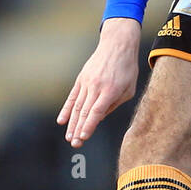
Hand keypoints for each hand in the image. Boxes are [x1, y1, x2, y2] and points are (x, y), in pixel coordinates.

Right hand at [58, 18, 141, 147]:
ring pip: (77, 106)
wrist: (117, 45)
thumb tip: (98, 118)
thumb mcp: (128, 89)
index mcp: (110, 90)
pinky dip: (66, 109)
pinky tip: (62, 121)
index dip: (89, 126)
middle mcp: (96, 87)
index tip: (83, 138)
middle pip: (84, 112)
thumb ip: (114, 105)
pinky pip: (72, 97)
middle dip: (79, 130)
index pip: (96, 112)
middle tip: (75, 144)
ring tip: (69, 137)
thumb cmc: (127, 69)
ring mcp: (86, 82)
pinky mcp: (81, 79)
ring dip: (72, 123)